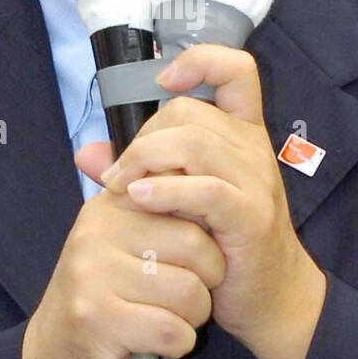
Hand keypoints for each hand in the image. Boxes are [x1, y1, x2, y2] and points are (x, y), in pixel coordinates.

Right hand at [21, 179, 224, 358]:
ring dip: (192, 318)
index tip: (192, 264)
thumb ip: (160, 214)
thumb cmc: (106, 300)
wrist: (52, 357)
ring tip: (169, 320)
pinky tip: (158, 343)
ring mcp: (93, 273)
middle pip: (196, 246)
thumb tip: (209, 177)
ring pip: (189, 291)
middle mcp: (98, 231)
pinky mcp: (97, 318)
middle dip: (208, 282)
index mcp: (111, 206)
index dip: (207, 240)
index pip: (186, 200)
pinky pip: (172, 329)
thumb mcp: (126, 247)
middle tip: (186, 300)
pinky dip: (177, 344)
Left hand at [76, 44, 326, 358]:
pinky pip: (206, 189)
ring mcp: (256, 182)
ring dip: (145, 160)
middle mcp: (253, 149)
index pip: (236, 70)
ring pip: (195, 142)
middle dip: (142, 137)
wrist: (270, 298)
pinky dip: (166, 190)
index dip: (200, 60)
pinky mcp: (250, 218)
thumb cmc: (223, 245)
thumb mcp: (179, 199)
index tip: (161, 79)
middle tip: (116, 175)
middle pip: (189, 111)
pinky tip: (139, 200)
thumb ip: (139, 170)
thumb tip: (86, 152)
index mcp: (242, 134)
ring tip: (121, 187)